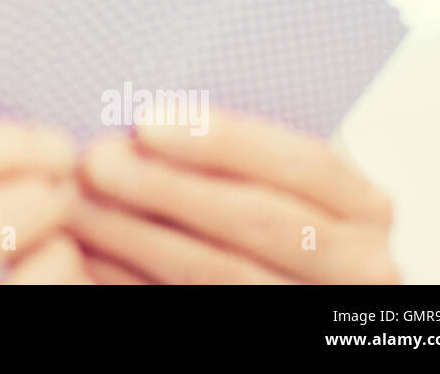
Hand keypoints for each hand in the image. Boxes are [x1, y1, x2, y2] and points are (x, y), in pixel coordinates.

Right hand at [0, 119, 89, 283]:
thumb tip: (20, 139)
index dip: (0, 145)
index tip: (47, 142)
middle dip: (38, 188)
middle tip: (68, 181)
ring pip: (20, 274)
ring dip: (58, 241)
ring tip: (66, 230)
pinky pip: (39, 303)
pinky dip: (66, 276)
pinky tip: (63, 269)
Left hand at [66, 109, 399, 283]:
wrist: (282, 274)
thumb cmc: (266, 200)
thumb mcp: (273, 166)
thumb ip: (235, 137)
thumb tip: (151, 97)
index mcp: (363, 206)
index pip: (303, 163)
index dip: (225, 141)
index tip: (148, 122)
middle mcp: (359, 265)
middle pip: (255, 222)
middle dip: (166, 188)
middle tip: (96, 161)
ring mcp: (313, 308)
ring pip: (217, 275)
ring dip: (134, 237)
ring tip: (75, 204)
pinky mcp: (269, 341)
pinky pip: (188, 310)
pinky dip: (129, 281)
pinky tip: (88, 254)